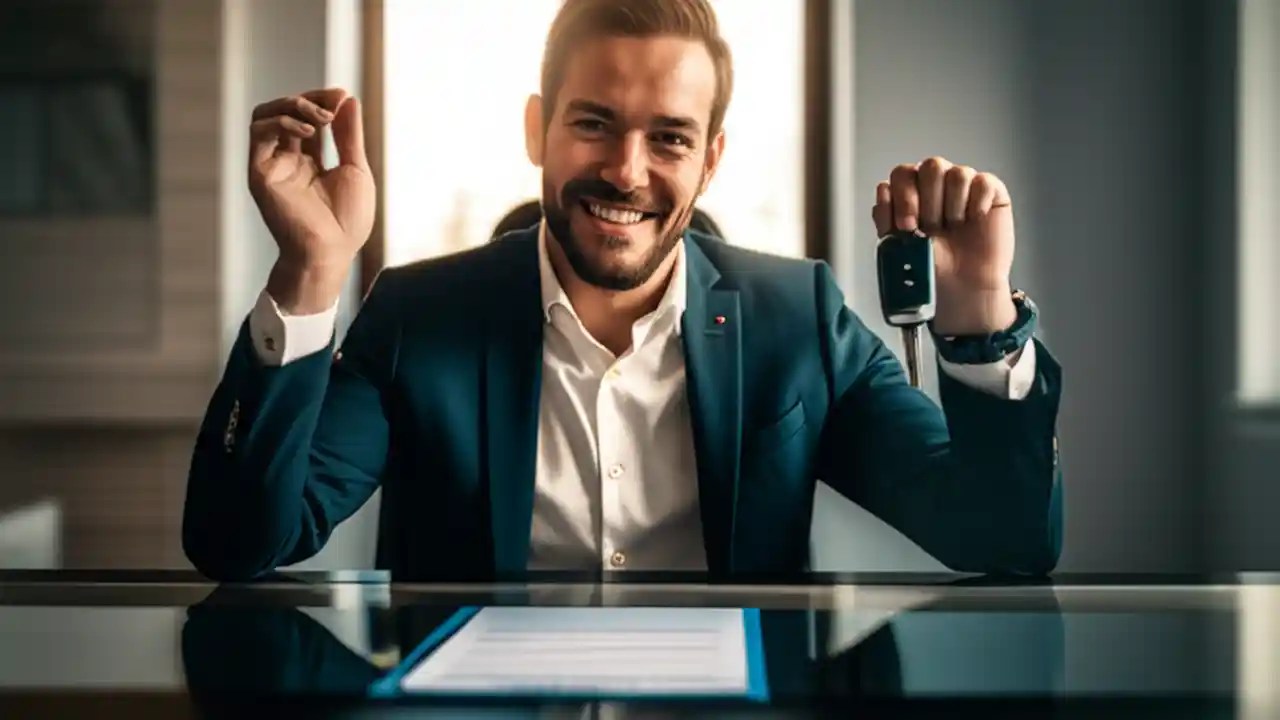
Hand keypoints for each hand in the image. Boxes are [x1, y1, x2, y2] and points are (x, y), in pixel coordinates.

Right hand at [248, 88, 374, 313]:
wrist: (331, 252)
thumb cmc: (347, 221)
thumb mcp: (355, 168)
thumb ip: (348, 134)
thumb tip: (348, 99)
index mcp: (309, 160)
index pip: (308, 117)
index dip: (322, 101)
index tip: (342, 95)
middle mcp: (287, 159)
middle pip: (285, 111)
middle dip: (310, 98)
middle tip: (333, 101)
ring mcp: (271, 165)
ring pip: (266, 115)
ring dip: (293, 104)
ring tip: (321, 115)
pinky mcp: (259, 172)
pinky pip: (259, 133)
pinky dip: (282, 121)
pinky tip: (308, 128)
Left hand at [872, 157, 1016, 334]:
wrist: (960, 288)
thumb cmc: (930, 267)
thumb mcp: (897, 246)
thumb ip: (885, 217)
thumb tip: (883, 189)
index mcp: (910, 192)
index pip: (903, 174)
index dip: (903, 196)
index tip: (907, 226)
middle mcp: (936, 185)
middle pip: (931, 166)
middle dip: (928, 201)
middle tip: (930, 228)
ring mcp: (963, 186)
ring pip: (957, 173)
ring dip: (952, 206)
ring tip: (953, 228)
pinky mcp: (990, 193)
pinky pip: (983, 182)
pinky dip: (977, 203)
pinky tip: (973, 220)